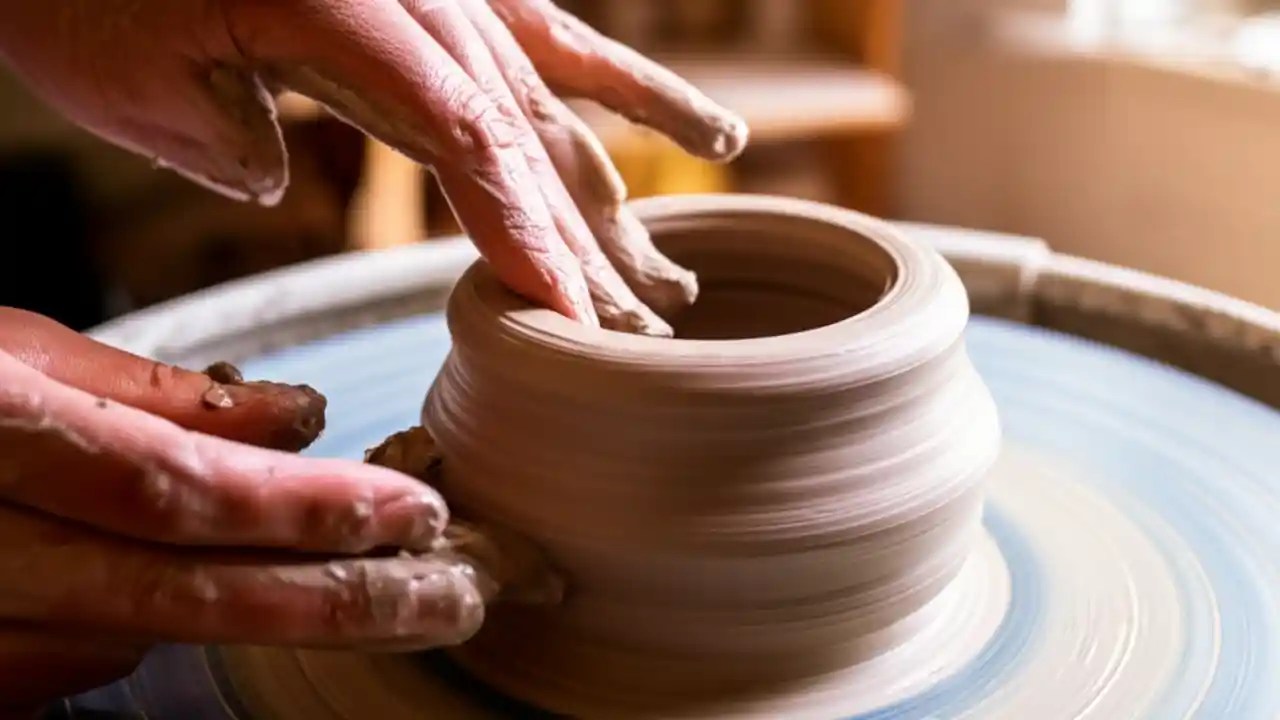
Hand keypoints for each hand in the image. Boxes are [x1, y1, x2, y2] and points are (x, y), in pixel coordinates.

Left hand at [0, 0, 748, 335]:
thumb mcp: (127, 79)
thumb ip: (228, 143)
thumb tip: (284, 176)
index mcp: (350, 10)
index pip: (472, 146)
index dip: (532, 240)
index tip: (579, 325)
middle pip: (532, 138)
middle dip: (589, 249)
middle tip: (642, 336)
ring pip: (554, 108)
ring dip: (616, 204)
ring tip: (680, 282)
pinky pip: (555, 40)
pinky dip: (627, 89)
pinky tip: (709, 137)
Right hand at [0, 308, 487, 711]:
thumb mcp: (9, 354)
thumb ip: (155, 396)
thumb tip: (298, 421)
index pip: (181, 493)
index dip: (311, 512)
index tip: (422, 514)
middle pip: (192, 595)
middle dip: (346, 601)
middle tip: (467, 593)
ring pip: (151, 639)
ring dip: (294, 622)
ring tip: (412, 597)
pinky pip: (86, 664)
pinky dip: (184, 634)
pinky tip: (269, 602)